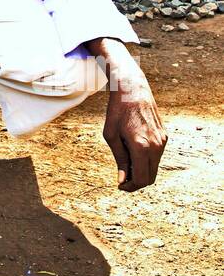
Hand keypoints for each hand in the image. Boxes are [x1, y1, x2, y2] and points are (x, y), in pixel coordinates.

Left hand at [87, 37, 167, 190]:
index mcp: (141, 146)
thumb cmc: (117, 111)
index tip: (120, 186)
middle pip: (150, 177)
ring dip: (142, 170)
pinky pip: (156, 156)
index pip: (141, 179)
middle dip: (136, 182)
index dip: (130, 187)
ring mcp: (162, 140)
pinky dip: (147, 160)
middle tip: (122, 179)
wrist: (132, 89)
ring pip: (154, 167)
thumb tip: (123, 180)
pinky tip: (133, 152)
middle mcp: (156, 145)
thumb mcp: (111, 135)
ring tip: (126, 163)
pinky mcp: (164, 136)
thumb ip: (120, 159)